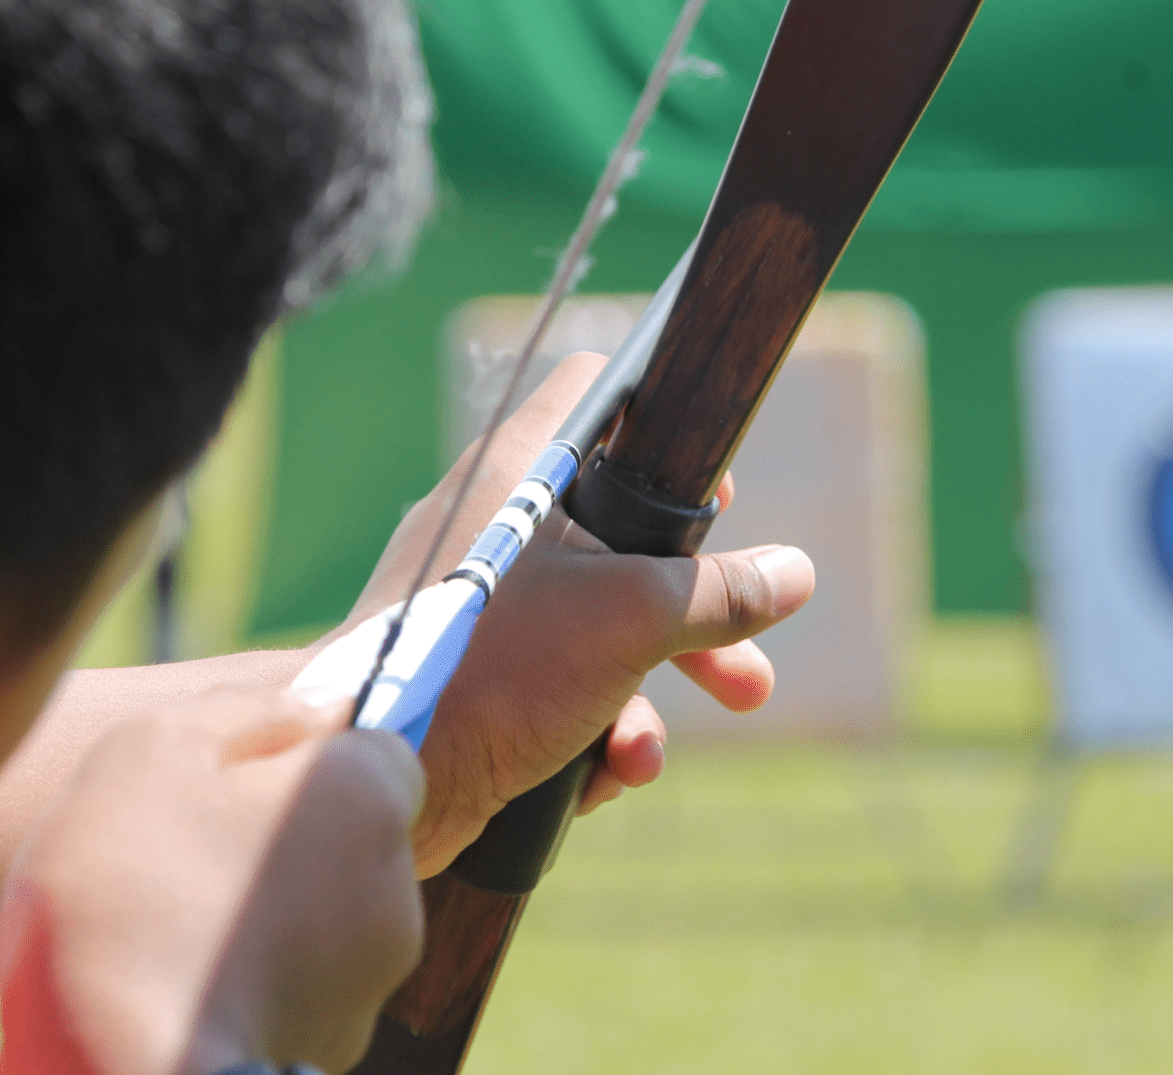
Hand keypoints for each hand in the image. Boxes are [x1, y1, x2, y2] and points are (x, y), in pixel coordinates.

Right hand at [0, 687, 422, 1074]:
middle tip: (183, 855)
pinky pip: (299, 991)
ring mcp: (372, 978)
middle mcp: (396, 886)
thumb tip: (316, 704)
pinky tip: (185, 988)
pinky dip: (255, 983)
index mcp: (366, 796)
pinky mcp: (337, 1047)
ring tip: (173, 928)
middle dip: (281, 837)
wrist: (117, 1069)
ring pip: (325, 917)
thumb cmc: (130, 888)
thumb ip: (246, 710)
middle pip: (349, 834)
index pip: (373, 748)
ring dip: (269, 913)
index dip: (303, 754)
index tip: (232, 777)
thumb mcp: (155, 749)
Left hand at [336, 355, 815, 874]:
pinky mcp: (476, 679)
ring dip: (645, 700)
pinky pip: (560, 692)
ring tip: (649, 756)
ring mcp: (484, 606)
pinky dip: (588, 735)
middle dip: (695, 618)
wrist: (375, 773)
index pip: (602, 392)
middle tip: (746, 667)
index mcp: (520, 471)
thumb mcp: (631, 618)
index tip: (717, 499)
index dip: (670, 431)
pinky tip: (600, 778)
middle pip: (624, 539)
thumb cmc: (492, 668)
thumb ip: (721, 593)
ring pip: (599, 632)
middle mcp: (498, 526)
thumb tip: (797, 573)